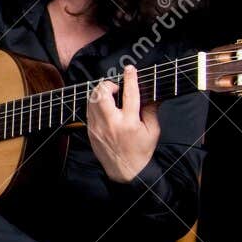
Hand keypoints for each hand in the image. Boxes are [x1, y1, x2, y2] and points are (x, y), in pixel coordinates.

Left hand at [86, 64, 160, 181]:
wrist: (126, 171)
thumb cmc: (141, 151)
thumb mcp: (153, 130)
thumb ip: (151, 110)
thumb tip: (151, 93)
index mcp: (129, 123)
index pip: (129, 95)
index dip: (130, 79)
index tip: (130, 69)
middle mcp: (111, 123)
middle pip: (102, 94)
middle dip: (107, 84)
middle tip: (116, 87)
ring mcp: (98, 128)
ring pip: (92, 101)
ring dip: (100, 93)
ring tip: (110, 96)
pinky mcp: (90, 132)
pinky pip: (89, 111)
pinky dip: (95, 104)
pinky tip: (104, 107)